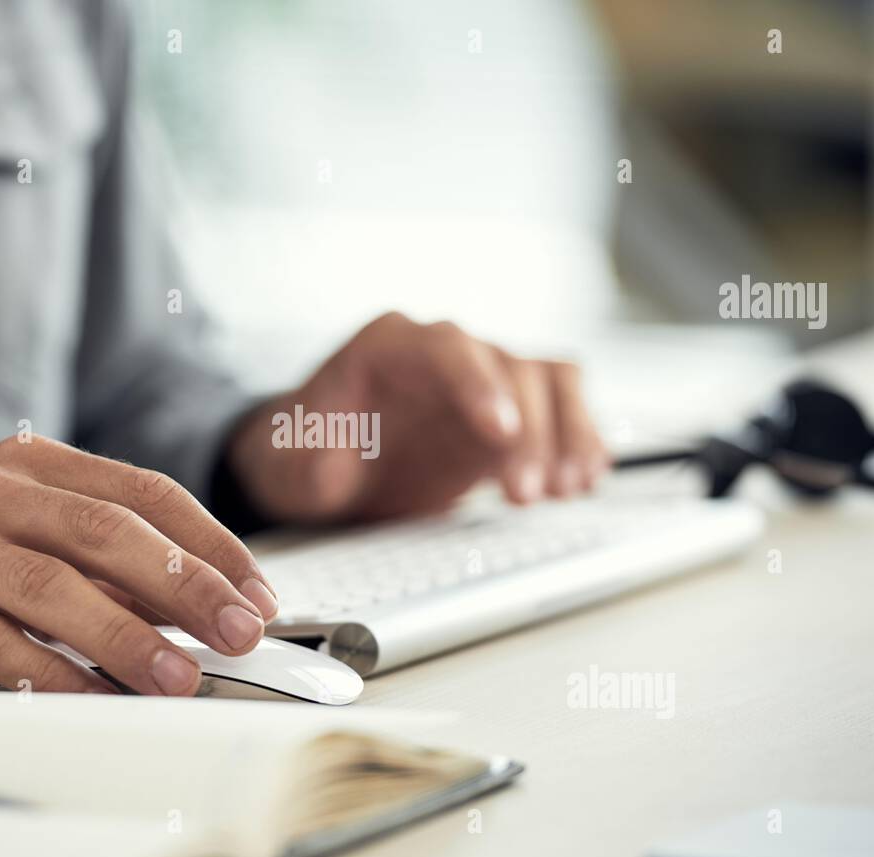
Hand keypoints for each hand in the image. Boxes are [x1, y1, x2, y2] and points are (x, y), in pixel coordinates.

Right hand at [0, 437, 278, 693]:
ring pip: (55, 586)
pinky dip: (51, 676)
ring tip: (182, 678)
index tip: (256, 590)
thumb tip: (187, 610)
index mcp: (26, 462)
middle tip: (242, 631)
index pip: (142, 491)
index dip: (210, 542)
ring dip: (130, 637)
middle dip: (189, 584)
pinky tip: (94, 701)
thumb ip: (86, 557)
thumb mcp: (5, 533)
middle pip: (110, 531)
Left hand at [228, 312, 608, 522]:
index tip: (499, 432)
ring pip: (549, 381)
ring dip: (568, 433)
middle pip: (509, 365)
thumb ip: (310, 454)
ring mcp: (481, 382)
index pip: (446, 345)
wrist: (322, 471)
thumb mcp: (290, 460)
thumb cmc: (303, 455)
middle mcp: (443, 353)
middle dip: (530, 430)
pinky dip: (578, 440)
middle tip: (526, 494)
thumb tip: (331, 456)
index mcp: (387, 346)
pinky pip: (560, 410)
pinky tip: (583, 479)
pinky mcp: (507, 417)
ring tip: (567, 490)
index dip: (479, 383)